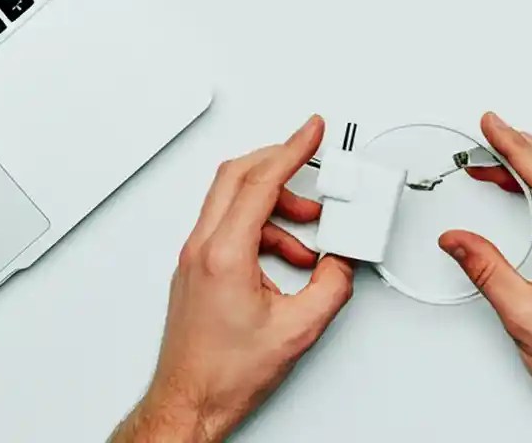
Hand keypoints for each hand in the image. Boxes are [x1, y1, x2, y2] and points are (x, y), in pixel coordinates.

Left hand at [115, 116, 353, 442]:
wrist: (189, 402)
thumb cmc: (223, 375)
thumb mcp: (296, 330)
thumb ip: (330, 288)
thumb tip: (342, 263)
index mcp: (224, 254)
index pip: (260, 181)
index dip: (291, 149)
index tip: (311, 129)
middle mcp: (202, 248)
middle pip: (237, 176)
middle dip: (279, 163)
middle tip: (311, 161)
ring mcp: (194, 257)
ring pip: (233, 202)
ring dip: (275, 205)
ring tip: (309, 231)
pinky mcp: (197, 269)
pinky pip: (230, 228)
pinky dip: (262, 231)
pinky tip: (288, 259)